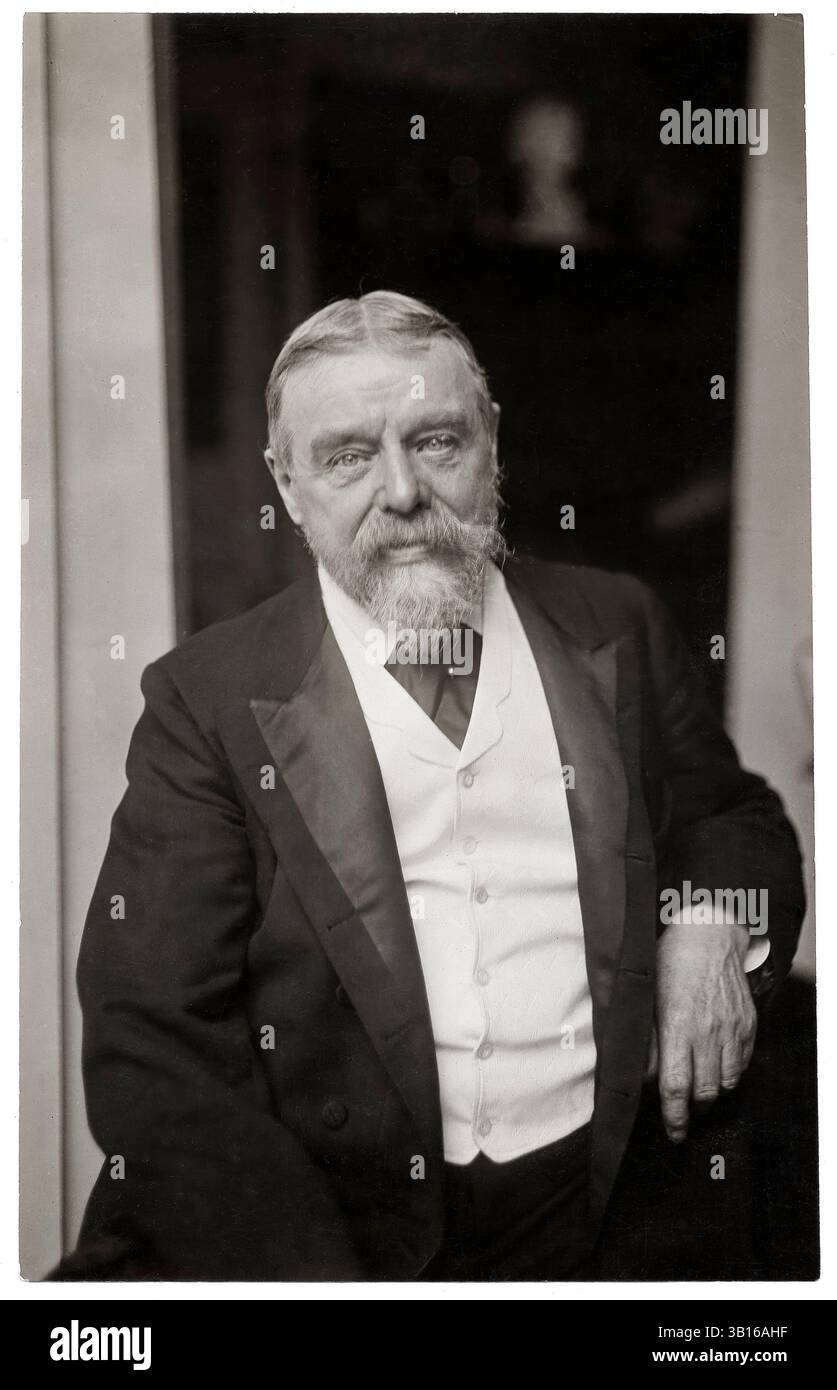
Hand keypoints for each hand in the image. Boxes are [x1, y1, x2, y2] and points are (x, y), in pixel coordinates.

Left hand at [646, 920, 756, 1142]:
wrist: (708, 935)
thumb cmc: (670, 963)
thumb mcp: (647, 999)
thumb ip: (646, 1041)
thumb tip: (643, 1077)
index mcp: (678, 1028)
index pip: (676, 1087)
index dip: (674, 1117)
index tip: (673, 1133)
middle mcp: (708, 1033)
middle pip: (705, 1092)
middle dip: (694, 1108)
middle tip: (684, 1110)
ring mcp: (732, 1029)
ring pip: (727, 1081)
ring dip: (713, 1090)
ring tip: (700, 1085)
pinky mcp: (748, 1024)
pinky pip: (743, 1062)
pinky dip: (730, 1071)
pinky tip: (717, 1064)